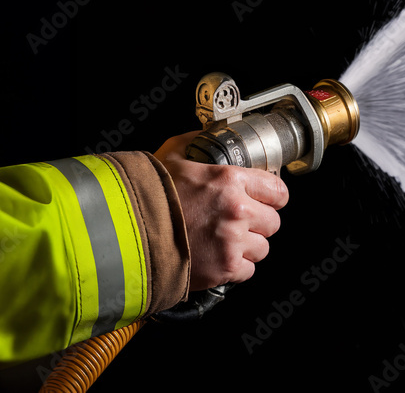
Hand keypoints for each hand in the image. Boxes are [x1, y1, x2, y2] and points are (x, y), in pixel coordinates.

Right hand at [154, 131, 288, 290]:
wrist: (127, 233)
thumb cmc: (147, 195)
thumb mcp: (173, 155)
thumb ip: (195, 142)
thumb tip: (205, 134)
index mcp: (229, 180)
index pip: (278, 191)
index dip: (272, 197)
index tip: (266, 200)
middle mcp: (237, 211)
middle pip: (273, 222)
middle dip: (259, 223)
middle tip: (240, 222)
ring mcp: (232, 242)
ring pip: (262, 248)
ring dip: (248, 246)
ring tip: (226, 241)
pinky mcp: (224, 269)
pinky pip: (247, 271)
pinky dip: (235, 267)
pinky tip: (218, 258)